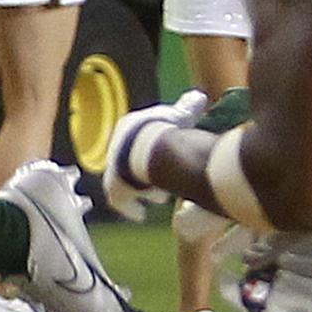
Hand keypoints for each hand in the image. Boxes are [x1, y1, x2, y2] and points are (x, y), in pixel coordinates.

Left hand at [103, 89, 208, 219]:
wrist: (148, 147)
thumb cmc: (165, 129)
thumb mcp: (179, 114)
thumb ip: (187, 107)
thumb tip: (199, 96)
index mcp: (128, 127)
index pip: (138, 138)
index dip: (152, 149)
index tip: (162, 158)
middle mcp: (116, 146)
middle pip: (131, 161)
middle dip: (148, 171)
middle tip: (164, 179)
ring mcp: (112, 167)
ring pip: (127, 182)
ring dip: (143, 189)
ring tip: (161, 195)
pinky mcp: (112, 187)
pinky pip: (119, 201)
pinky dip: (130, 208)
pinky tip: (139, 216)